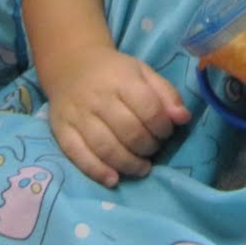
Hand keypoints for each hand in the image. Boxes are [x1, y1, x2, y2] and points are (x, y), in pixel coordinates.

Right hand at [43, 45, 189, 186]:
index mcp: (121, 78)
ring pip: (105, 147)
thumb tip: (184, 118)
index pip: (148, 109)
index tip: (166, 132)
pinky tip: (113, 179)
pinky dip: (97, 171)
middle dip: (148, 147)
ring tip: (142, 168)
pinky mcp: (61, 130)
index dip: (163, 127)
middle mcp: (98, 97)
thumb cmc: (114, 72)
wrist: (71, 65)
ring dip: (128, 164)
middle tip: (153, 150)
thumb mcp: (143, 73)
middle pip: (129, 132)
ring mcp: (78, 115)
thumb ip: (166, 94)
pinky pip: (78, 155)